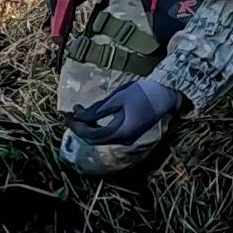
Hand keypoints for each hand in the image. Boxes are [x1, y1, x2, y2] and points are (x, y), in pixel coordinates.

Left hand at [65, 78, 180, 145]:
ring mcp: (127, 138)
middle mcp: (124, 140)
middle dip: (79, 127)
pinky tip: (91, 115)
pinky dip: (97, 126)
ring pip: (100, 137)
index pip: (90, 134)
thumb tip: (78, 115)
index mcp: (120, 132)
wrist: (166, 93)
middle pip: (94, 139)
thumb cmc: (142, 92)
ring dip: (87, 126)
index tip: (66, 113)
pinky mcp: (129, 133)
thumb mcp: (117, 99)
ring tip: (77, 112)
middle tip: (68, 113)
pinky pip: (108, 133)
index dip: (76, 125)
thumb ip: (97, 110)